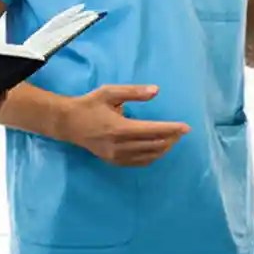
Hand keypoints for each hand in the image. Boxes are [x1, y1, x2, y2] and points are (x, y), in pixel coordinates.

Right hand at [59, 85, 188, 165]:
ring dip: (164, 148)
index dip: (171, 129)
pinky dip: (152, 157)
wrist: (68, 123)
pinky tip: (159, 149)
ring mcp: (116, 156)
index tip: (186, 127)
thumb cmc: (90, 105)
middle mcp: (119, 145)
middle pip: (153, 145)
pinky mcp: (113, 162)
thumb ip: (133, 92)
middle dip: (171, 138)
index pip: (152, 130)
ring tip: (173, 139)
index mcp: (119, 128)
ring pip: (148, 156)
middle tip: (181, 131)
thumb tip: (156, 90)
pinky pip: (139, 162)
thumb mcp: (110, 92)